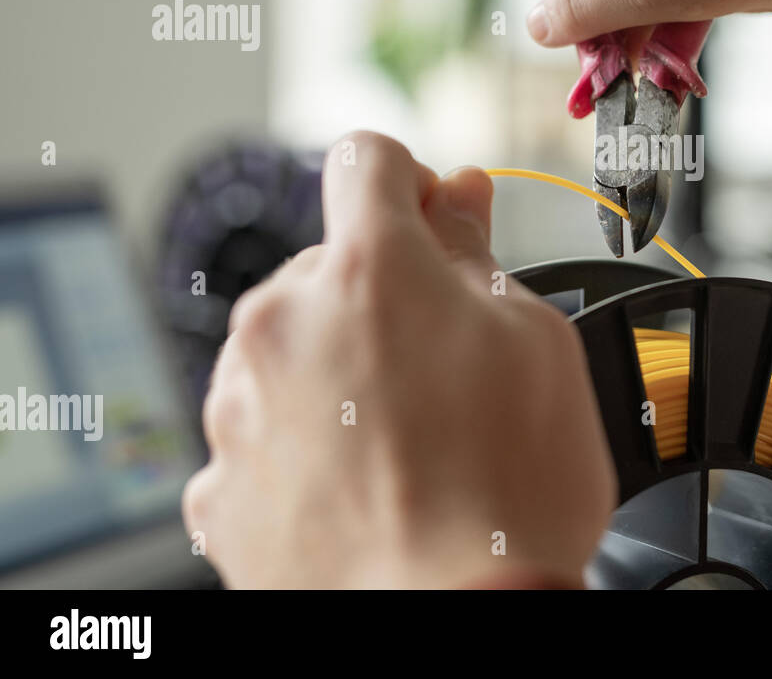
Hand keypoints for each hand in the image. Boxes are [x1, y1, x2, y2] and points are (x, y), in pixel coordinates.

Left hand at [182, 132, 615, 587]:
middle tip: (448, 361)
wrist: (461, 625)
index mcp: (369, 270)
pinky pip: (261, 431)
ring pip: (289, 347)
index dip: (409, 183)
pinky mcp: (222, 486)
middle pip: (328, 265)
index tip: (434, 222)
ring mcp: (239, 409)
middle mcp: (284, 325)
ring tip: (409, 438)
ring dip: (339, 367)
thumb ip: (478, 253)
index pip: (365, 161)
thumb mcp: (535, 343)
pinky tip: (362, 481)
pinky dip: (303, 441)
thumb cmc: (511, 499)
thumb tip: (456, 199)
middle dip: (383, 293)